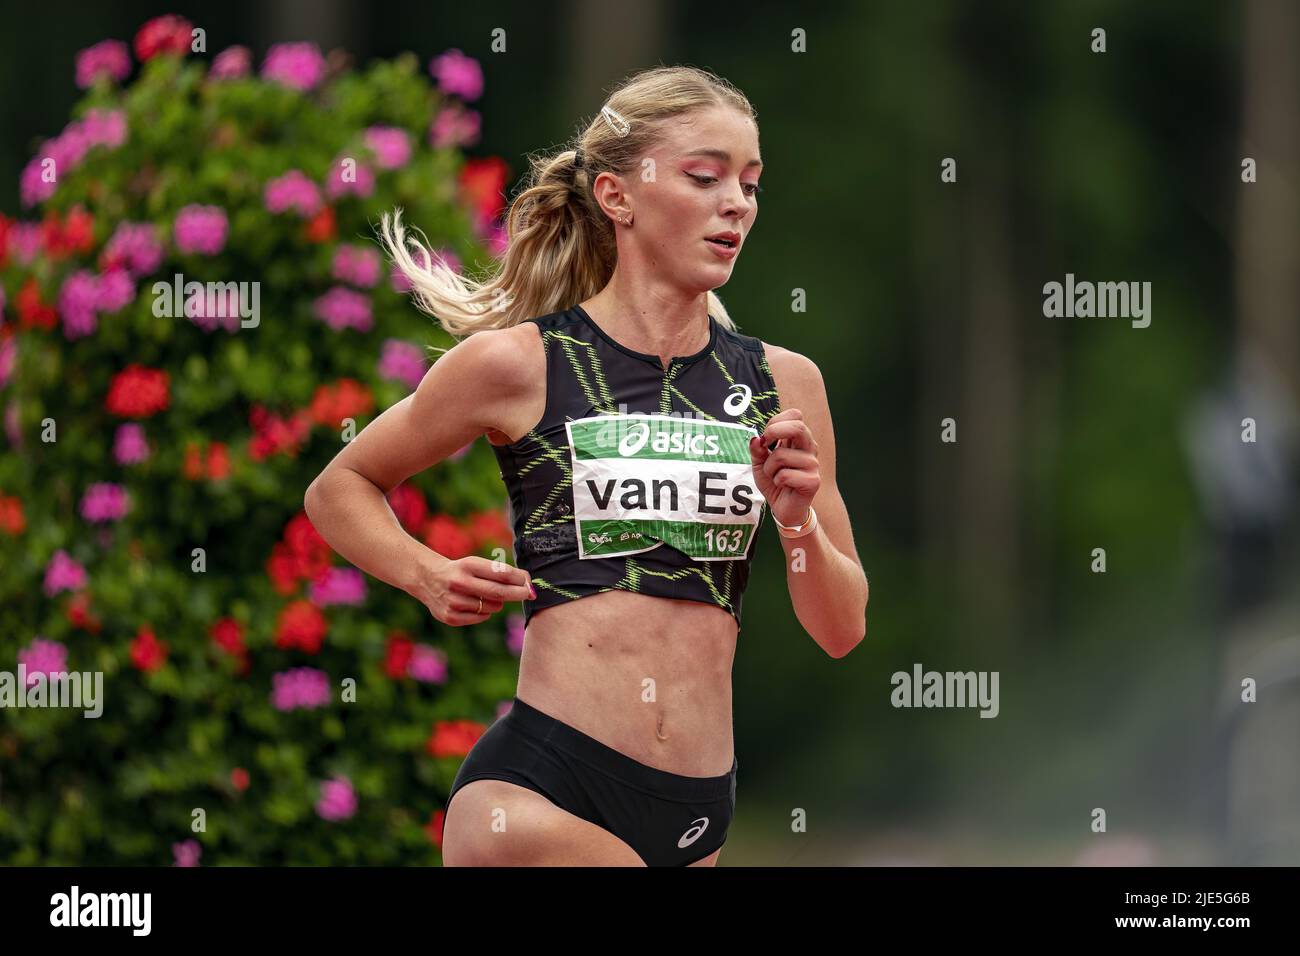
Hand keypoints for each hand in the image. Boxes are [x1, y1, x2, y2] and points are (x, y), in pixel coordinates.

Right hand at [416, 554, 533, 625]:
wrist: (427, 578)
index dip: (520, 579)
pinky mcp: (450, 617)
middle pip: (499, 592)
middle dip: (519, 593)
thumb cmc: (461, 570)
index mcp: (467, 565)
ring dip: (498, 602)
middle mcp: (459, 583)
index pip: (501, 573)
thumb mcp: (475, 563)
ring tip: (486, 595)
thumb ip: (499, 572)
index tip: (531, 583)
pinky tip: (475, 603)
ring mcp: (453, 601)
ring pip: (492, 607)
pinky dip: (485, 612)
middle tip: (530, 593)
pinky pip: (482, 617)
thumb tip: (527, 583)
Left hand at [748, 409, 819, 527]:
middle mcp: (809, 448)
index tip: (765, 437)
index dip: (776, 421)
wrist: (785, 507)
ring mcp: (813, 464)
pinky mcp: (813, 481)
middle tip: (765, 445)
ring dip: (769, 468)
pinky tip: (782, 485)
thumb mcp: (760, 463)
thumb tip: (756, 439)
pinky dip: (776, 481)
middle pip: (798, 426)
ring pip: (781, 455)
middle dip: (774, 432)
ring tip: (774, 476)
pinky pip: (784, 475)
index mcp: (799, 439)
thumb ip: (757, 449)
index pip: (795, 415)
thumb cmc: (775, 481)